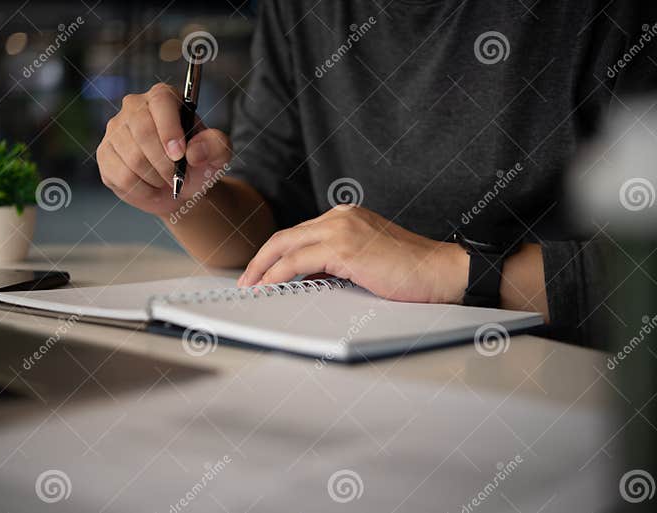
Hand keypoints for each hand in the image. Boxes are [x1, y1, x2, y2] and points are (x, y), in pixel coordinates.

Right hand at [96, 83, 231, 214]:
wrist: (179, 186)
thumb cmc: (197, 163)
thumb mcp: (218, 155)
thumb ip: (216, 146)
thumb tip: (193, 152)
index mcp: (164, 97)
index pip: (161, 102)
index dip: (169, 130)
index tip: (180, 155)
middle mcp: (134, 106)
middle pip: (143, 132)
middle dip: (165, 163)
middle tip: (178, 178)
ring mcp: (115, 130)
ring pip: (133, 159)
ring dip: (156, 178)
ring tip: (166, 181)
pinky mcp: (105, 154)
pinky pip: (121, 176)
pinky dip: (142, 190)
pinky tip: (151, 187)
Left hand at [237, 205, 469, 303]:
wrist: (440, 272)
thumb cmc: (410, 271)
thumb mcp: (366, 260)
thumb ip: (337, 262)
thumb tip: (308, 277)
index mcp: (346, 216)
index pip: (300, 233)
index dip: (275, 253)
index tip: (261, 270)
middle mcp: (340, 216)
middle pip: (285, 236)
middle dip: (260, 259)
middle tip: (246, 279)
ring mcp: (341, 229)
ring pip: (286, 246)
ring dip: (263, 268)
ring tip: (251, 286)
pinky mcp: (344, 248)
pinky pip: (298, 262)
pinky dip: (277, 274)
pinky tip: (268, 287)